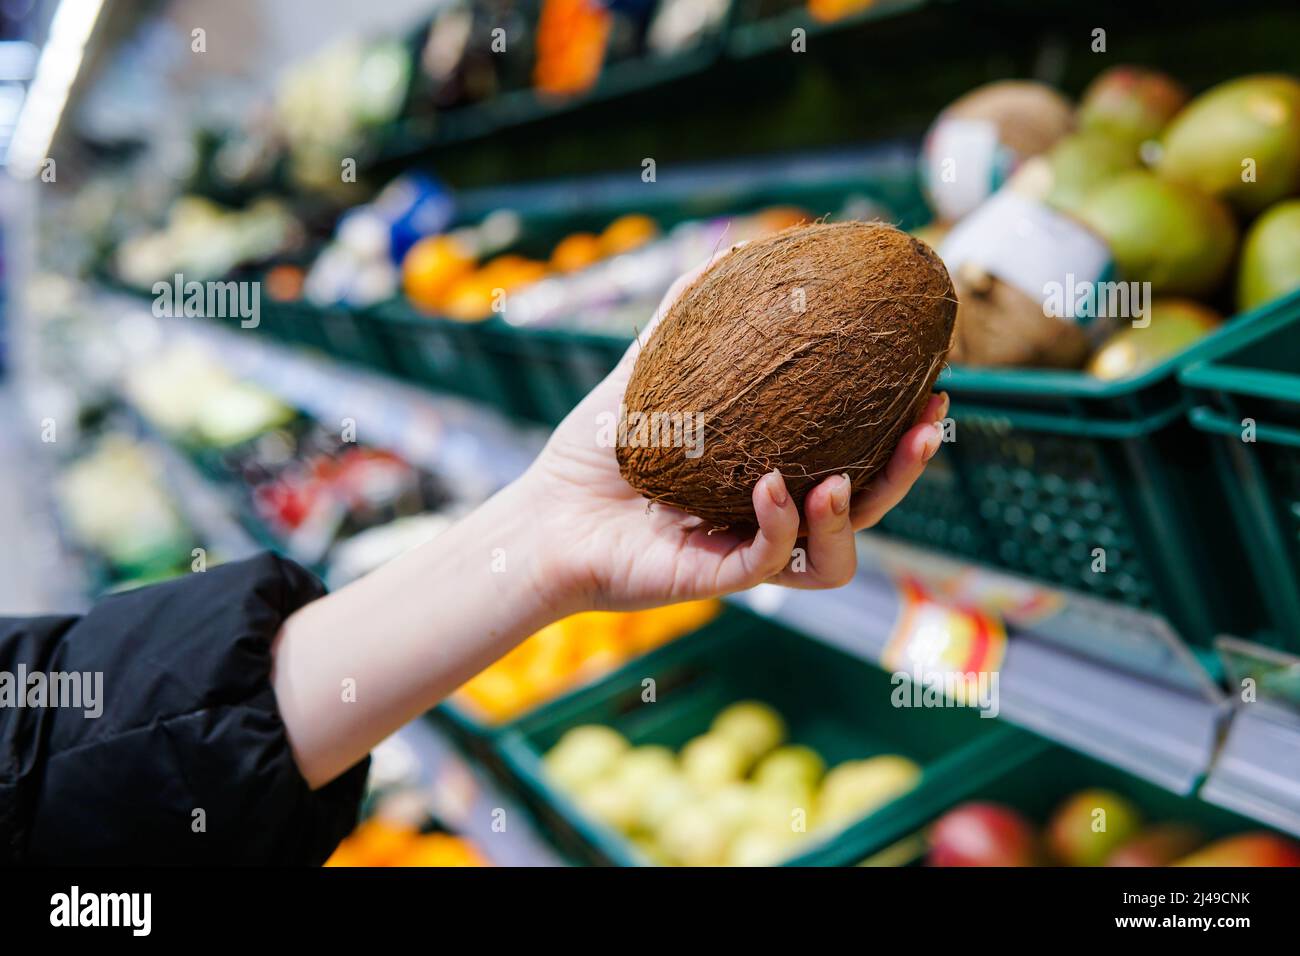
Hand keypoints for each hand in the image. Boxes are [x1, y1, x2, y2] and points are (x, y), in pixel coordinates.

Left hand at [520, 258, 948, 615]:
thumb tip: (732, 253)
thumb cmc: (595, 448)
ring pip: (836, 555)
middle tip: (928, 420)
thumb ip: (685, 317)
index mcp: (771, 475)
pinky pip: (772, 560)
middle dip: (906, 470)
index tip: (931, 384)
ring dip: (854, 516)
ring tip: (844, 479)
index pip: (855, 457)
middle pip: (866, 506)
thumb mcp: (648, 371)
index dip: (899, 430)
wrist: (546, 511)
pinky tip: (774, 487)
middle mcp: (772, 518)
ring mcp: (749, 552)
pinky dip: (781, 525)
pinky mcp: (720, 579)